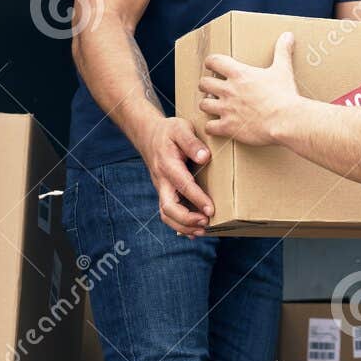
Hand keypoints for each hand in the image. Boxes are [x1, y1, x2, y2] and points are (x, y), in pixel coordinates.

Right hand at [140, 115, 212, 236]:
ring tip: (203, 231)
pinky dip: (180, 225)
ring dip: (183, 226)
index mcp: (167, 164)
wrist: (149, 136)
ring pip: (166, 214)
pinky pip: (169, 214)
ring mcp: (162, 189)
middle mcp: (162, 180)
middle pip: (168, 207)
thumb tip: (204, 157)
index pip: (182, 185)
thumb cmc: (169, 132)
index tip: (211, 210)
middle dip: (186, 219)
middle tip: (206, 223)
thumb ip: (191, 142)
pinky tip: (195, 232)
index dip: (196, 199)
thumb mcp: (180, 128)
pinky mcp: (165, 193)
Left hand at [198, 33, 299, 145]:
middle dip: (206, 85)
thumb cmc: (284, 95)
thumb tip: (288, 35)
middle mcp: (229, 90)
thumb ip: (282, 51)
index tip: (214, 66)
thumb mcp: (283, 69)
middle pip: (203, 83)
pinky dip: (212, 127)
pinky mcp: (229, 127)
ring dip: (207, 105)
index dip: (211, 63)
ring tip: (214, 106)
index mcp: (239, 74)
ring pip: (203, 104)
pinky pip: (209, 127)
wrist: (286, 120)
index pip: (214, 61)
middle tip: (213, 88)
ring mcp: (227, 109)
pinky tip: (218, 126)